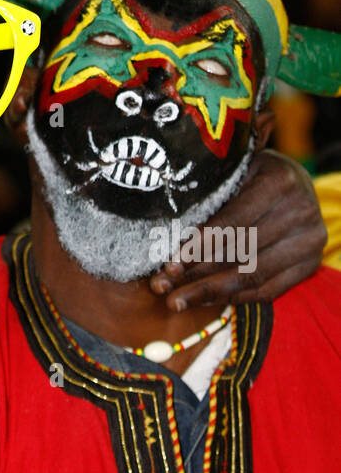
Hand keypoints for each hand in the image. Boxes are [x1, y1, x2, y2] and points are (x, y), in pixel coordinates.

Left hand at [149, 149, 325, 311]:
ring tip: (177, 301)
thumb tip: (165, 231)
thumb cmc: (251, 174)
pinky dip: (233, 297)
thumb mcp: (233, 171)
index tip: (169, 265)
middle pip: (240, 252)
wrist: (296, 183)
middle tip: (162, 287)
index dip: (199, 246)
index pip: (233, 222)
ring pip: (252, 276)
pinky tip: (204, 300)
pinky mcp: (310, 264)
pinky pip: (268, 290)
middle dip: (196, 273)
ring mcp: (310, 241)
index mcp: (281, 181)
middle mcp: (301, 211)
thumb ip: (209, 195)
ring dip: (209, 292)